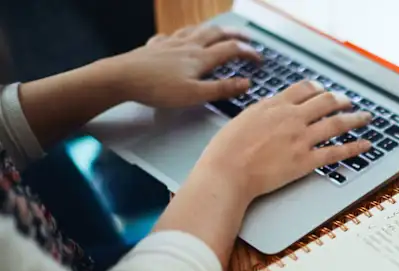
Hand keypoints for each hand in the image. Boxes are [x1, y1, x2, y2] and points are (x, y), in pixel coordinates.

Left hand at [104, 24, 261, 107]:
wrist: (121, 77)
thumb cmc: (157, 88)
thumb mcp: (194, 95)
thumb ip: (222, 89)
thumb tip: (247, 84)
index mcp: (200, 58)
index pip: (231, 50)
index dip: (249, 52)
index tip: (259, 59)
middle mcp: (188, 46)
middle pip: (216, 33)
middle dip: (235, 34)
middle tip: (247, 37)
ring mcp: (171, 43)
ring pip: (196, 30)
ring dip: (212, 30)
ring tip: (219, 31)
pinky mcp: (155, 46)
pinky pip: (172, 36)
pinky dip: (182, 35)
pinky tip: (178, 39)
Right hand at [192, 80, 372, 202]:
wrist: (227, 172)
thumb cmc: (226, 150)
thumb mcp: (243, 118)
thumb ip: (263, 112)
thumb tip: (271, 109)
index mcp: (275, 105)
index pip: (304, 89)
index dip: (318, 88)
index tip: (324, 91)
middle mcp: (292, 118)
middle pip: (325, 101)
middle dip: (341, 100)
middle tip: (348, 101)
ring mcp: (301, 139)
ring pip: (337, 123)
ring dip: (355, 118)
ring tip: (365, 117)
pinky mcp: (306, 161)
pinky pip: (336, 152)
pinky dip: (354, 148)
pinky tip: (365, 145)